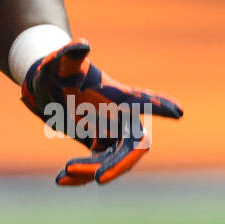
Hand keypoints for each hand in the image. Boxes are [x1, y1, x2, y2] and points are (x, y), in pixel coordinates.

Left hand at [21, 40, 181, 185]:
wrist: (46, 87)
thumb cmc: (57, 70)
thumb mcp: (58, 63)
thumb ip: (69, 56)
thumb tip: (82, 44)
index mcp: (116, 96)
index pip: (142, 100)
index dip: (159, 105)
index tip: (178, 111)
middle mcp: (120, 117)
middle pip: (133, 146)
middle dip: (120, 164)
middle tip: (100, 179)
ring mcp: (112, 134)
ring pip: (112, 162)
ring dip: (91, 170)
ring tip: (66, 172)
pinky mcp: (100, 147)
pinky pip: (96, 167)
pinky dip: (80, 176)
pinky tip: (60, 179)